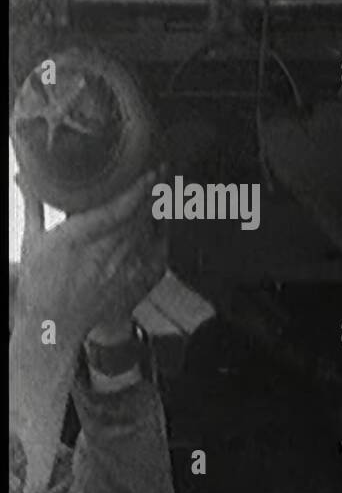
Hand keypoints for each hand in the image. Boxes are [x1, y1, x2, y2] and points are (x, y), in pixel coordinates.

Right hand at [14, 165, 167, 350]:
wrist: (57, 323)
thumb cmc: (41, 281)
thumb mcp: (33, 240)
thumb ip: (35, 205)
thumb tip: (25, 176)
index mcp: (77, 239)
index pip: (116, 209)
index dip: (137, 188)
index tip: (151, 170)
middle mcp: (105, 253)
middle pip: (139, 215)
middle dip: (154, 190)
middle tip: (164, 169)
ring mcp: (125, 268)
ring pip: (150, 230)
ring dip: (160, 207)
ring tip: (166, 186)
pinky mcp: (137, 280)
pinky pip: (158, 249)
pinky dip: (162, 231)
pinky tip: (164, 217)